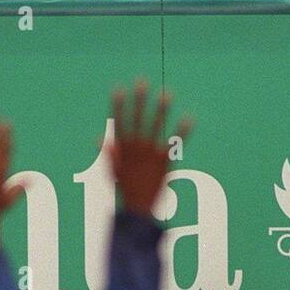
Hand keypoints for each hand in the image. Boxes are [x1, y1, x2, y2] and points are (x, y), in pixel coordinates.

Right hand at [109, 80, 190, 216]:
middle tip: (142, 82)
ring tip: (167, 93)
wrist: (138, 207)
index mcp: (122, 148)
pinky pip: (174, 142)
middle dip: (139, 100)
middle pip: (137, 118)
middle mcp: (135, 147)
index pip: (118, 122)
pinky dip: (182, 131)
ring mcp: (150, 153)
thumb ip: (108, 153)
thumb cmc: (124, 188)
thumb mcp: (112, 170)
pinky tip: (189, 117)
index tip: (118, 88)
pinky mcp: (164, 160)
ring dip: (162, 109)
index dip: (117, 105)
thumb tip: (100, 139)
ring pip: (156, 126)